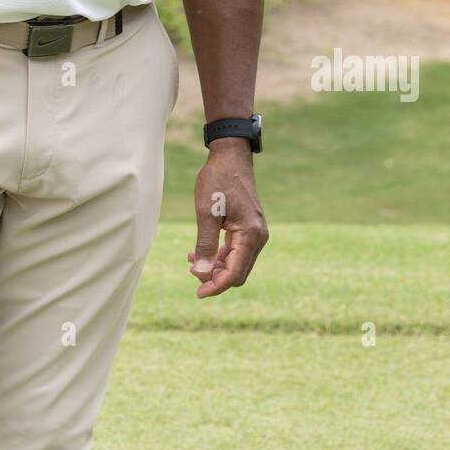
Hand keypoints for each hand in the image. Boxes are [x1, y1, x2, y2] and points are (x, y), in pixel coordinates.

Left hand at [188, 140, 268, 296]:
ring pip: (236, 262)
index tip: (198, 294)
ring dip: (215, 266)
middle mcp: (258, 237)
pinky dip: (219, 255)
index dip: (216, 286)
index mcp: (251, 235)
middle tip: (191, 272)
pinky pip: (235, 250)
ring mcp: (255, 232)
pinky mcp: (249, 227)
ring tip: (192, 261)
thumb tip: (201, 274)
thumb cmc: (218, 180)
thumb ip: (205, 245)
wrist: (230, 156)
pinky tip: (199, 252)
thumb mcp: (206, 212)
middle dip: (215, 277)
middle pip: (238, 272)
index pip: (235, 273)